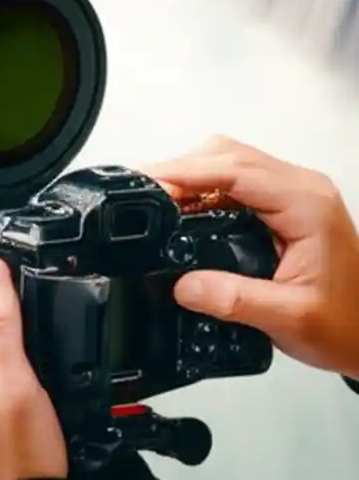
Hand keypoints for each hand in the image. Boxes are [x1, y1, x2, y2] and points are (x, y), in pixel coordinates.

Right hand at [144, 136, 358, 379]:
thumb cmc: (348, 325)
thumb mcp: (291, 319)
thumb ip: (235, 300)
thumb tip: (182, 285)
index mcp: (307, 204)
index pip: (235, 169)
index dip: (185, 173)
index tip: (148, 185)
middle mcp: (302, 189)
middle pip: (226, 155)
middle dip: (179, 170)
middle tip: (142, 195)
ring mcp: (293, 193)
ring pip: (228, 163)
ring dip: (189, 178)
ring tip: (154, 203)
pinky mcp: (282, 205)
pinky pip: (234, 183)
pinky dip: (202, 191)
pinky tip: (181, 213)